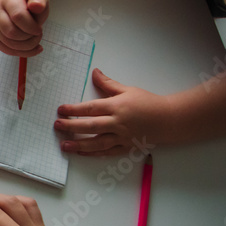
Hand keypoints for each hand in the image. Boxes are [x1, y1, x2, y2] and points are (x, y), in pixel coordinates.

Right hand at [0, 0, 49, 56]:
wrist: (23, 5)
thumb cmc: (32, 2)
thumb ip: (39, 0)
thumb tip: (36, 5)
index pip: (17, 16)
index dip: (31, 27)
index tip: (39, 29)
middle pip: (10, 32)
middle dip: (28, 38)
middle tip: (38, 34)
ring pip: (9, 43)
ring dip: (27, 46)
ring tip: (36, 39)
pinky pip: (6, 50)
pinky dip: (22, 52)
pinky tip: (33, 48)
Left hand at [55, 69, 170, 155]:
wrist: (169, 119)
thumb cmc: (148, 102)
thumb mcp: (127, 89)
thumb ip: (108, 83)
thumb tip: (94, 72)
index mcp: (117, 107)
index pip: (91, 108)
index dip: (74, 109)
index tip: (60, 110)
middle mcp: (118, 123)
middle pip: (91, 126)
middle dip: (72, 126)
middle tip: (57, 126)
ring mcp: (122, 137)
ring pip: (97, 143)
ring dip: (79, 145)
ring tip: (64, 145)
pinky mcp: (126, 147)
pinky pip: (107, 152)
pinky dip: (94, 154)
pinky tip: (81, 153)